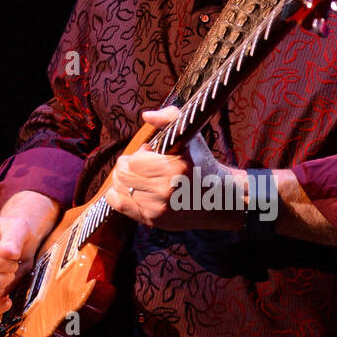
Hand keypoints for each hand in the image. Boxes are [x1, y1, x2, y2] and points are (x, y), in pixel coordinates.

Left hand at [106, 108, 245, 230]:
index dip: (139, 154)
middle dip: (127, 166)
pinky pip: (120, 206)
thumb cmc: (201, 164)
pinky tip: (130, 189)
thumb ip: (169, 117)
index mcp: (173, 169)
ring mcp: (158, 209)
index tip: (149, 154)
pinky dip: (117, 195)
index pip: (133, 161)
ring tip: (139, 177)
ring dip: (124, 180)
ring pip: (119, 189)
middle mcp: (165, 191)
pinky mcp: (154, 221)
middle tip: (141, 165)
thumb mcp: (191, 136)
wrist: (218, 198)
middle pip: (122, 175)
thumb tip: (146, 115)